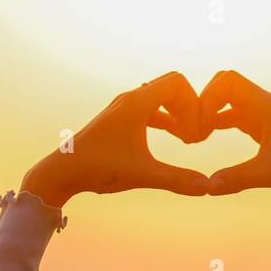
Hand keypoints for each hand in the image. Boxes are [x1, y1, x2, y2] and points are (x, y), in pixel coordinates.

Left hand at [21, 73, 208, 208]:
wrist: (62, 171)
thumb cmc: (98, 168)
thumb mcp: (142, 174)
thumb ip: (176, 179)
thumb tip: (207, 188)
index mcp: (137, 103)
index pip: (178, 82)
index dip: (194, 104)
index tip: (194, 133)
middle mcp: (130, 99)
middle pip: (172, 87)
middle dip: (189, 108)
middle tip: (195, 137)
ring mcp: (122, 108)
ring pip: (160, 99)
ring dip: (177, 114)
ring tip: (187, 140)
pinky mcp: (118, 120)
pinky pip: (149, 110)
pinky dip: (165, 120)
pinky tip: (172, 139)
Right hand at [153, 69, 270, 198]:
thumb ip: (238, 178)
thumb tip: (207, 187)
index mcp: (266, 106)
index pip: (227, 81)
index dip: (207, 97)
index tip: (199, 125)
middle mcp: (265, 106)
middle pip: (224, 88)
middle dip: (204, 103)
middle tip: (192, 129)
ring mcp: (266, 117)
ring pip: (230, 104)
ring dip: (211, 114)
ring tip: (195, 136)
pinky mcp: (266, 131)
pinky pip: (237, 119)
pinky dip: (220, 124)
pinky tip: (208, 138)